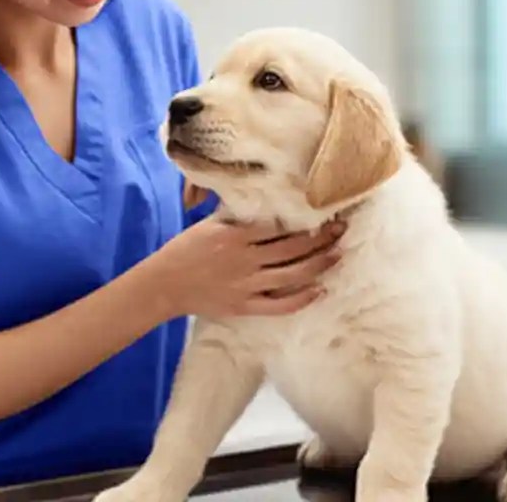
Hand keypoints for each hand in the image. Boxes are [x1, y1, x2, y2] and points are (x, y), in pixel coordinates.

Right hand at [142, 216, 344, 319]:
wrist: (165, 284)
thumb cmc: (186, 249)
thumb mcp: (210, 224)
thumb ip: (236, 215)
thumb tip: (263, 200)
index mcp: (236, 235)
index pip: (279, 226)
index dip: (305, 220)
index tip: (325, 212)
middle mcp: (245, 259)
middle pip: (292, 248)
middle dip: (321, 238)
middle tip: (342, 230)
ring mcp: (246, 285)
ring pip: (292, 275)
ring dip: (318, 265)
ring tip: (337, 255)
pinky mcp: (245, 306)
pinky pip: (279, 305)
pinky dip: (301, 299)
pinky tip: (319, 290)